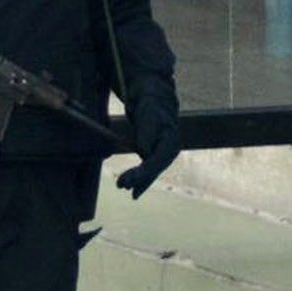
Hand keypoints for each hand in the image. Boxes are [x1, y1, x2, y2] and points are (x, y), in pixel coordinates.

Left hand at [116, 80, 179, 197]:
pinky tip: (131, 189)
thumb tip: (145, 151)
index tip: (129, 180)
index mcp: (171, 144)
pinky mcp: (153, 154)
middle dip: (137, 179)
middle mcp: (168, 152)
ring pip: (149, 172)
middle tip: (120, 185)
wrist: (154, 100)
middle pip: (152, 169)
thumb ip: (148, 133)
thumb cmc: (152, 107)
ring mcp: (161, 154)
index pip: (156, 162)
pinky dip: (138, 178)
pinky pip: (146, 169)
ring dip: (136, 181)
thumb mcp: (149, 116)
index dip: (142, 173)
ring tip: (121, 186)